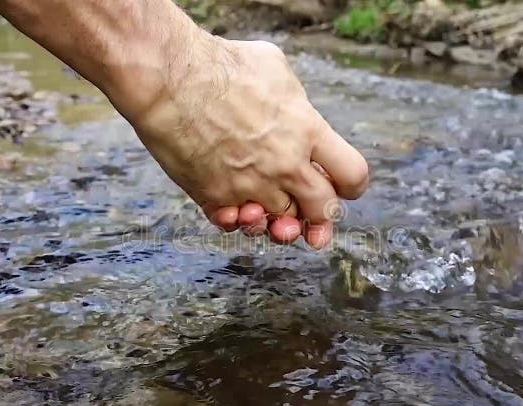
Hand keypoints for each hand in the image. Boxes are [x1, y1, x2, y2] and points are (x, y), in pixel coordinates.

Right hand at [107, 32, 367, 247]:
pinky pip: (236, 224)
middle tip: (306, 212)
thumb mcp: (275, 68)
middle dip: (319, 215)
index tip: (339, 186)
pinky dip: (237, 219)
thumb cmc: (220, 65)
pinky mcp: (217, 197)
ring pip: (279, 224)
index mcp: (307, 131)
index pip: (352, 175)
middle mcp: (286, 165)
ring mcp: (252, 185)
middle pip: (323, 210)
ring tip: (263, 209)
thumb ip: (295, 100)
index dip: (350, 186)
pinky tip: (233, 206)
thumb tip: (297, 110)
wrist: (170, 79)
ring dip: (276, 221)